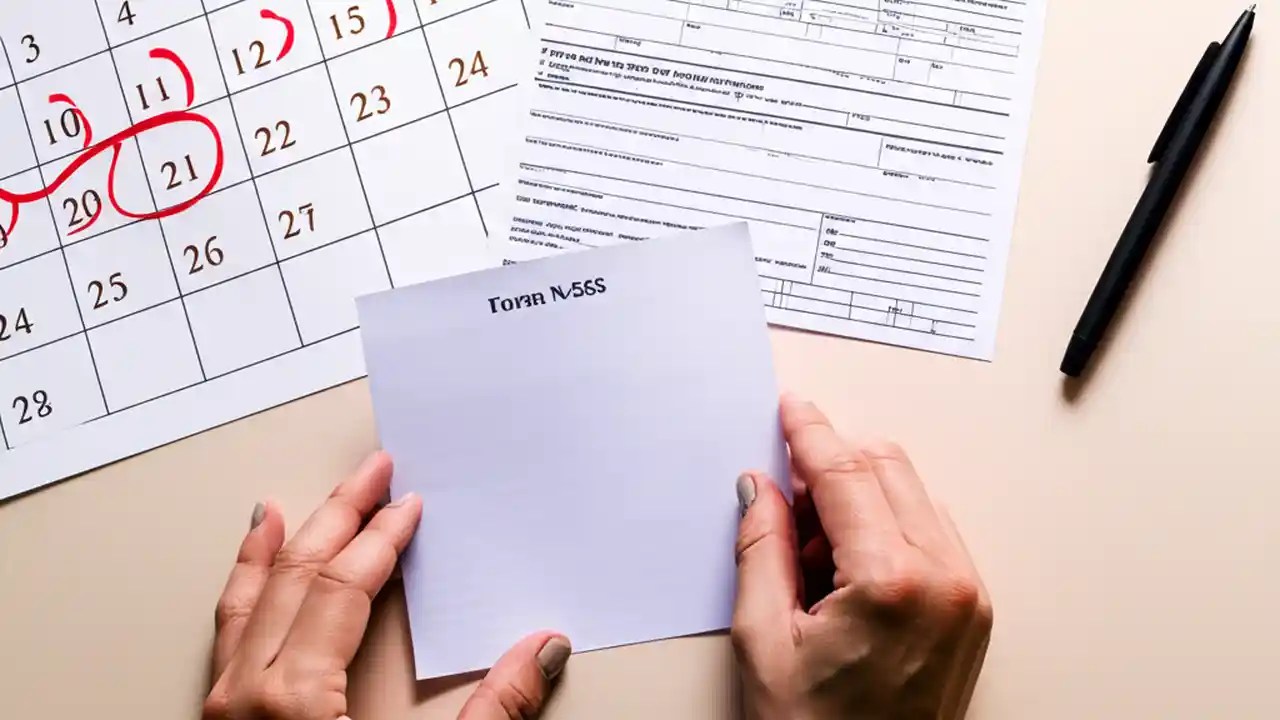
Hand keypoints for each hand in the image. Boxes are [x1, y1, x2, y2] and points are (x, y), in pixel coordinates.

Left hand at [204, 451, 571, 719]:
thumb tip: (541, 649)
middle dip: (341, 514)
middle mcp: (248, 693)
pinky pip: (227, 630)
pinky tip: (253, 558)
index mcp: (298, 698)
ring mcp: (225, 708)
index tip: (411, 507)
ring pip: (253, 595)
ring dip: (287, 541)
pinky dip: (243, 584)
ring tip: (303, 499)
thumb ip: (493, 712)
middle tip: (374, 472)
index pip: (344, 587)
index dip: (383, 539)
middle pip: (299, 574)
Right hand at [732, 398, 991, 719]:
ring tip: (810, 556)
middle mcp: (946, 581)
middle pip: (887, 470)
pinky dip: (887, 526)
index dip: (810, 434)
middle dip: (831, 466)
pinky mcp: (972, 610)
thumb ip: (761, 549)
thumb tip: (760, 488)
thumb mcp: (763, 641)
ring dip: (858, 498)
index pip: (846, 475)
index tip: (791, 409)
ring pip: (912, 495)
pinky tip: (846, 566)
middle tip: (782, 494)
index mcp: (893, 583)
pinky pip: (931, 532)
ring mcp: (968, 596)